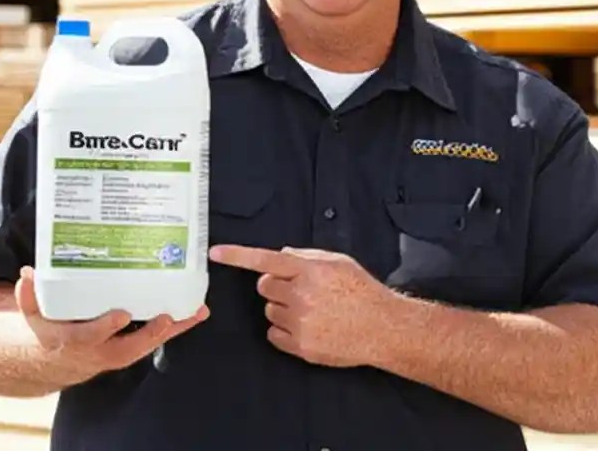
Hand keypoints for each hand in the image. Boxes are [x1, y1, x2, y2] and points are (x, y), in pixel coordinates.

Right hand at [13, 266, 209, 382]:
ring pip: (149, 344)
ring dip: (175, 330)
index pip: (90, 337)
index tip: (120, 314)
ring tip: (197, 312)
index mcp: (75, 342)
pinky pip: (157, 339)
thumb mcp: (34, 315)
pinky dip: (178, 327)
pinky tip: (197, 312)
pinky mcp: (134, 346)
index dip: (105, 327)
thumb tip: (27, 273)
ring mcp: (119, 351)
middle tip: (168, 318)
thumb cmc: (50, 329)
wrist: (58, 360)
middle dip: (149, 334)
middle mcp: (101, 351)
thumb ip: (29, 296)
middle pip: (129, 347)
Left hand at [209, 244, 397, 367]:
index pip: (266, 260)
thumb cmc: (363, 292)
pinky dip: (285, 331)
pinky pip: (274, 334)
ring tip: (312, 312)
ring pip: (269, 311)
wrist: (382, 328)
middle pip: (264, 287)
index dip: (237, 255)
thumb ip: (307, 256)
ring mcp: (299, 322)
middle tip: (298, 291)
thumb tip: (281, 254)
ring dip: (283, 309)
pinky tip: (308, 328)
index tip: (215, 253)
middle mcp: (301, 295)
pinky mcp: (300, 346)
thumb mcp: (339, 262)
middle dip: (276, 286)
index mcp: (309, 271)